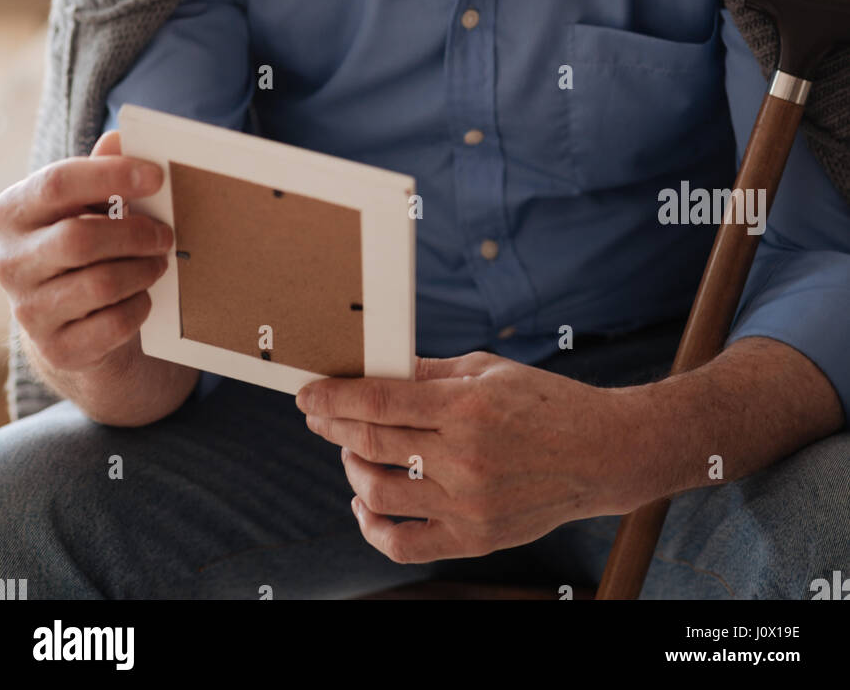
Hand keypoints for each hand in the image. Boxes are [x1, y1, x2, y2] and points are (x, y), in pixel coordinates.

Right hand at [0, 130, 170, 375]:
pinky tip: (143, 296)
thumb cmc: (83, 247)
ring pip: (101, 284)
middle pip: (80, 239)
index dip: (111, 176)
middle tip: (167, 233)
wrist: (70, 322)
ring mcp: (28, 311)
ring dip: (143, 270)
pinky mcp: (57, 349)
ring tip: (159, 261)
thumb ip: (102, 171)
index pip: (57, 184)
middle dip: (135, 233)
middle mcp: (11, 262)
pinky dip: (139, 307)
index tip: (157, 177)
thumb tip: (120, 137)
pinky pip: (113, 324)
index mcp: (14, 212)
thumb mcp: (87, 205)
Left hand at [296, 351, 651, 562]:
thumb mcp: (488, 369)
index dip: (333, 398)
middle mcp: (464, 458)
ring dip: (352, 471)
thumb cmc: (546, 402)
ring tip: (353, 453)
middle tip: (320, 417)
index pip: (378, 403)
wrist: (602, 454)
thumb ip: (429, 372)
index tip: (307, 395)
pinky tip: (366, 502)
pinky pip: (405, 544)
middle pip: (372, 444)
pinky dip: (373, 527)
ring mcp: (468, 504)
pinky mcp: (475, 539)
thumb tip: (379, 366)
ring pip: (380, 494)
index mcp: (467, 407)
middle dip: (333, 427)